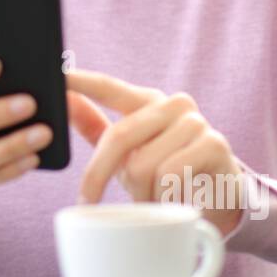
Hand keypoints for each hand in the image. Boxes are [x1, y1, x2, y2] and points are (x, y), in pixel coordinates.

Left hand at [65, 69, 243, 237]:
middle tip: (89, 200)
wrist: (220, 198)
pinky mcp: (214, 144)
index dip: (82, 81)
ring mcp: (195, 121)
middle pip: (120, 135)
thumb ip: (95, 125)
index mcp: (146, 101)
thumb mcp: (127, 152)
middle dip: (99, 174)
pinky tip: (174, 201)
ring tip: (152, 201)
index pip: (108, 87)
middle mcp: (173, 103)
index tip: (57, 75)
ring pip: (145, 163)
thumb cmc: (166, 172)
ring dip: (141, 193)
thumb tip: (64, 101)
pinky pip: (170, 175)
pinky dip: (165, 197)